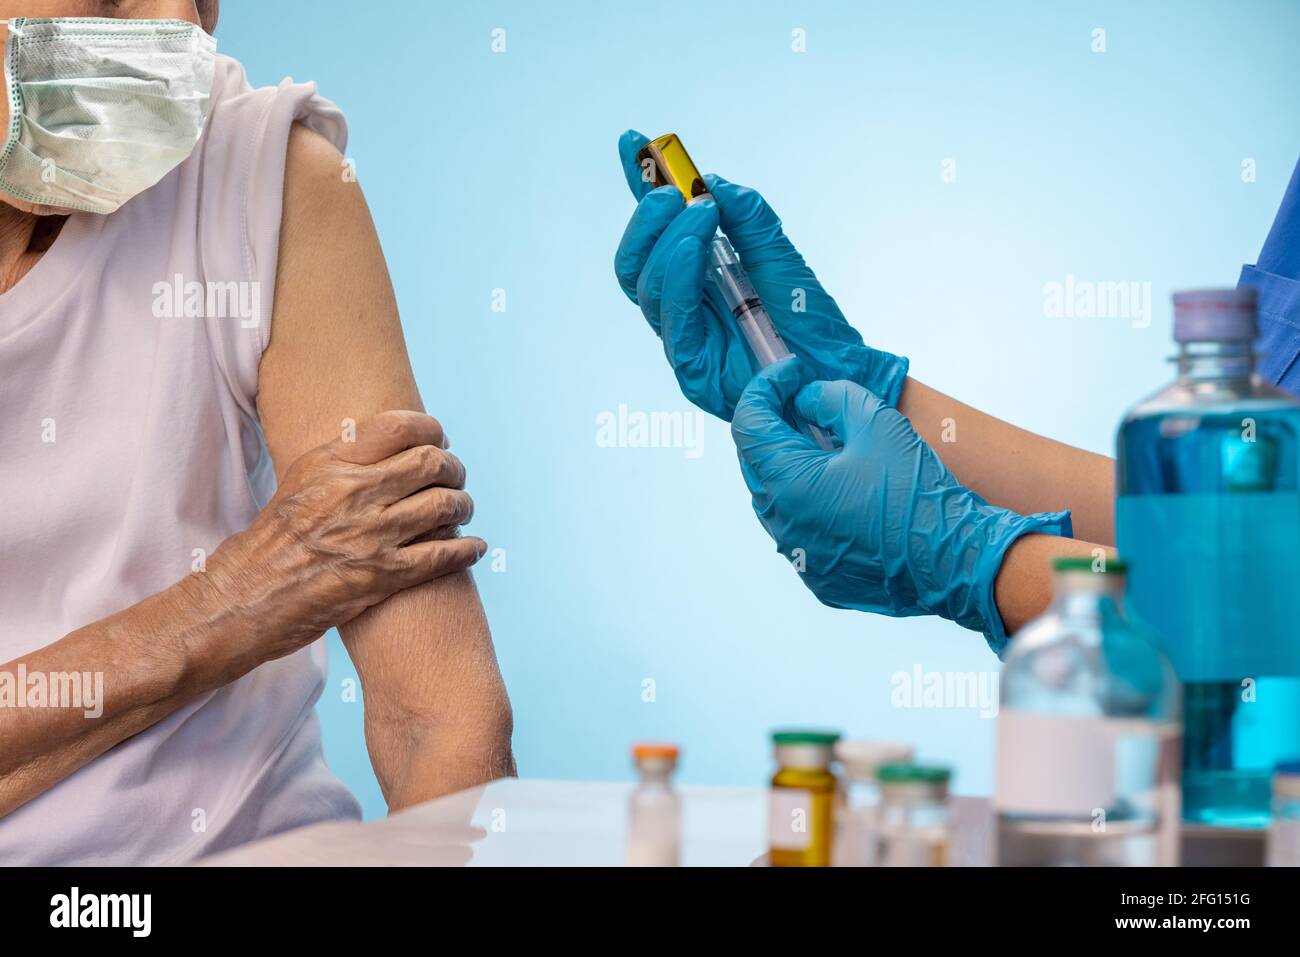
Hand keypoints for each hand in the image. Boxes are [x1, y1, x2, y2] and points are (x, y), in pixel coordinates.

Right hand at [202, 411, 486, 673]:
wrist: (243, 599)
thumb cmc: (270, 542)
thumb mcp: (298, 483)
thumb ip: (342, 461)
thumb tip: (388, 444)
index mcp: (331, 463)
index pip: (402, 426)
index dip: (432, 431)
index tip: (439, 441)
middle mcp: (353, 492)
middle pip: (431, 463)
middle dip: (454, 468)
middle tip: (456, 477)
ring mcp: (370, 534)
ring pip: (444, 505)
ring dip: (463, 506)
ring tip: (463, 510)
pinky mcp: (382, 575)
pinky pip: (443, 555)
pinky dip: (467, 550)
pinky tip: (475, 549)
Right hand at [614, 128, 908, 419]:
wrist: (841, 370)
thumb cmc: (811, 322)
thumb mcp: (779, 253)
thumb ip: (747, 217)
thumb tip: (711, 181)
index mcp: (695, 280)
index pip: (655, 232)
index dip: (640, 189)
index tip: (634, 143)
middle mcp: (681, 308)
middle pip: (634, 263)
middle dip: (648, 220)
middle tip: (674, 190)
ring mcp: (684, 339)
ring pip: (646, 286)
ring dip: (670, 240)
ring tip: (701, 214)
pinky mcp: (693, 369)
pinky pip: (672, 318)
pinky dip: (679, 276)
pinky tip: (696, 248)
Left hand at [730, 359, 1071, 651]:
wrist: (954, 559)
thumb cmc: (917, 492)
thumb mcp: (876, 423)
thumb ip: (829, 398)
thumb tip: (804, 400)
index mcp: (789, 483)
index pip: (749, 424)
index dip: (765, 388)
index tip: (792, 373)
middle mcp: (781, 524)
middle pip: (755, 460)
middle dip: (773, 425)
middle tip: (804, 402)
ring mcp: (796, 555)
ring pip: (773, 497)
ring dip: (789, 465)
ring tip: (824, 444)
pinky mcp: (816, 575)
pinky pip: (797, 528)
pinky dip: (808, 502)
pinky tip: (840, 490)